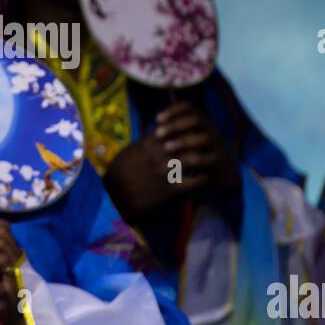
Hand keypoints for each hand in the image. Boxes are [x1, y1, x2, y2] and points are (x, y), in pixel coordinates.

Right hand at [104, 101, 236, 219]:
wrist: (114, 196)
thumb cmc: (120, 173)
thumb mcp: (130, 151)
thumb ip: (146, 142)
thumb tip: (157, 134)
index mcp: (149, 144)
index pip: (175, 129)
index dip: (186, 130)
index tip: (194, 131)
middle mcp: (160, 155)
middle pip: (188, 141)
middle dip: (199, 141)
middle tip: (208, 143)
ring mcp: (166, 172)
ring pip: (194, 159)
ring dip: (204, 159)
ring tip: (210, 159)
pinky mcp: (170, 189)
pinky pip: (194, 181)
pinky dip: (202, 178)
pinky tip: (205, 178)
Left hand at [154, 101, 238, 190]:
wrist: (220, 172)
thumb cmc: (195, 154)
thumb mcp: (184, 140)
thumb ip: (171, 134)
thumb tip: (148, 132)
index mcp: (201, 120)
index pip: (188, 107)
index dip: (173, 110)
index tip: (157, 119)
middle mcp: (211, 128)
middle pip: (195, 119)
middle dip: (175, 125)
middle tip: (158, 134)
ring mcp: (217, 143)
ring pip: (203, 137)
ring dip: (183, 141)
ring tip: (166, 148)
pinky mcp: (218, 159)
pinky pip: (208, 157)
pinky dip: (193, 159)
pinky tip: (179, 163)